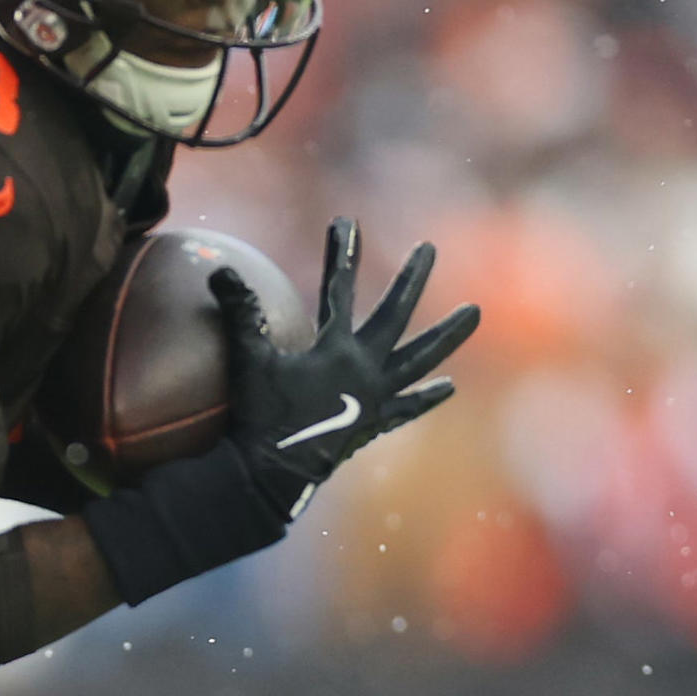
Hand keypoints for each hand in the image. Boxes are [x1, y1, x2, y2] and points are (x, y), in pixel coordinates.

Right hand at [219, 218, 478, 512]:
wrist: (276, 474)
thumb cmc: (260, 416)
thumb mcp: (247, 361)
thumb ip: (240, 314)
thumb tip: (222, 270)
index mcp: (337, 350)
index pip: (339, 289)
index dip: (341, 252)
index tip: (346, 221)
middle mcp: (366, 368)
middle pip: (396, 314)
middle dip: (411, 278)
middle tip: (428, 248)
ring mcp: (376, 397)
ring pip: (420, 359)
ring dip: (448, 335)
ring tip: (474, 313)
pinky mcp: (375, 424)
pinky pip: (407, 408)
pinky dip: (426, 397)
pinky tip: (447, 388)